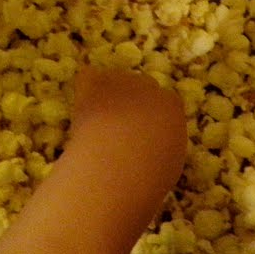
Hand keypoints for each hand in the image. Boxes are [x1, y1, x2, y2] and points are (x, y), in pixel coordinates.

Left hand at [67, 67, 186, 186]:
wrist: (119, 163)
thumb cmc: (148, 176)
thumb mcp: (167, 163)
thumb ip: (162, 146)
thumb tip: (152, 149)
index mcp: (172, 106)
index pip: (164, 103)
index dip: (151, 119)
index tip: (141, 136)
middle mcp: (150, 87)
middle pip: (142, 87)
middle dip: (132, 103)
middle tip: (118, 130)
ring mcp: (122, 80)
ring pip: (114, 81)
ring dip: (107, 96)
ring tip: (97, 125)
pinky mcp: (96, 82)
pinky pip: (89, 77)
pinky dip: (84, 90)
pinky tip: (82, 111)